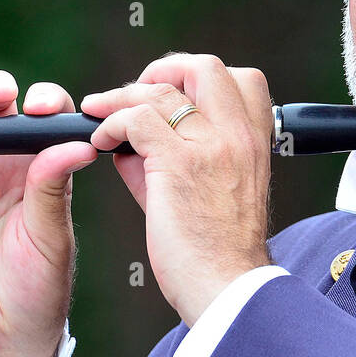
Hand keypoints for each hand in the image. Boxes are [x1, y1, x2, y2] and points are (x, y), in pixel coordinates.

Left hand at [81, 53, 272, 326]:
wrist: (230, 289)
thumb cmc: (220, 254)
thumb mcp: (213, 194)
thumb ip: (178, 159)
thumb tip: (131, 141)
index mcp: (255, 142)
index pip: (243, 78)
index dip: (200, 79)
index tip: (172, 98)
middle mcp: (238, 135)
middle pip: (204, 67)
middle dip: (163, 70)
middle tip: (136, 97)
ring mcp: (210, 147)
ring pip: (161, 89)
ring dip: (121, 98)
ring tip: (100, 118)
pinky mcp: (178, 166)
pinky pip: (136, 120)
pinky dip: (111, 124)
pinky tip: (100, 143)